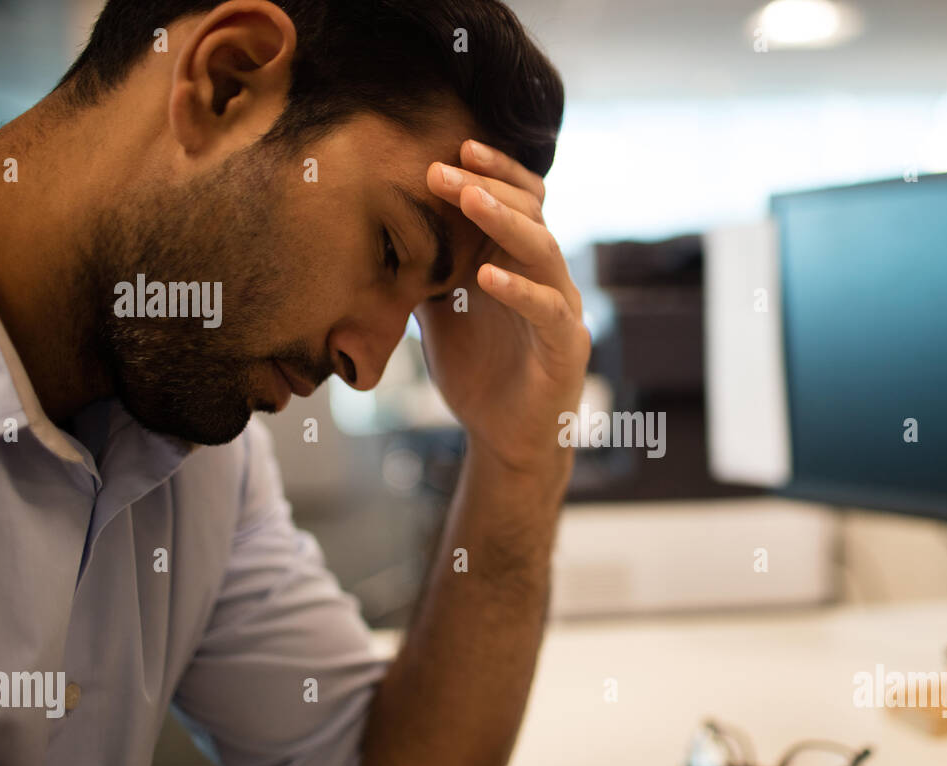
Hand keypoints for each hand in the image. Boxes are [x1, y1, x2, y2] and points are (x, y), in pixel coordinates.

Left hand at [416, 140, 588, 476]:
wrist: (504, 438)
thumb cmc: (478, 372)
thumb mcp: (440, 311)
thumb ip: (427, 270)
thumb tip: (380, 228)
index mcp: (520, 262)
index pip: (521, 199)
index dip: (495, 170)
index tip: (453, 146)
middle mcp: (547, 277)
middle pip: (532, 213)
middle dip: (488, 185)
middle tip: (441, 168)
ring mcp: (562, 310)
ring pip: (545, 250)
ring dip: (506, 220)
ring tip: (469, 198)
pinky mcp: (567, 348)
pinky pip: (549, 310)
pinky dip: (519, 289)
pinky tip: (487, 275)